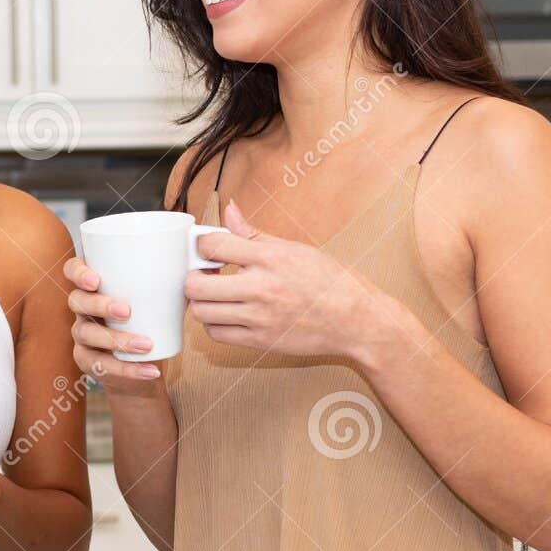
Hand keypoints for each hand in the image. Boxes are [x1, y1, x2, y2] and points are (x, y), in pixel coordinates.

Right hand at [62, 255, 164, 395]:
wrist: (146, 362)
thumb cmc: (152, 319)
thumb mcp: (163, 298)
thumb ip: (175, 280)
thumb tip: (203, 265)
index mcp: (94, 285)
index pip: (73, 270)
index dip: (79, 272)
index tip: (96, 279)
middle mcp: (82, 308)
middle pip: (78, 301)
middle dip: (100, 305)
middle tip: (127, 311)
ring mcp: (82, 334)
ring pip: (87, 333)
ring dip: (116, 339)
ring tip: (146, 345)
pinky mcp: (87, 360)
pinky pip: (101, 365)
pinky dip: (128, 369)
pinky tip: (150, 370)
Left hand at [186, 199, 388, 358]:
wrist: (356, 320)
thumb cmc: (330, 282)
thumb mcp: (295, 249)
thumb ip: (253, 234)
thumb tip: (229, 210)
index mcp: (270, 258)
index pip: (213, 245)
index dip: (202, 245)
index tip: (207, 249)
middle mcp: (262, 288)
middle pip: (196, 285)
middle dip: (193, 277)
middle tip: (203, 274)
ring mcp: (259, 317)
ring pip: (202, 312)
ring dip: (201, 302)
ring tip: (214, 294)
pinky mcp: (260, 341)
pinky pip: (217, 334)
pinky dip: (213, 324)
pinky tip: (225, 314)